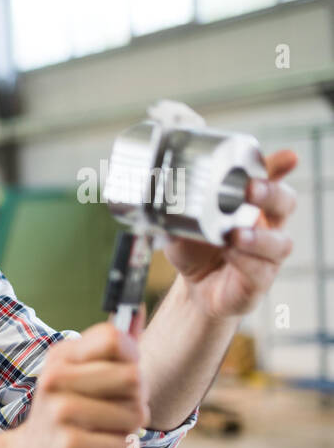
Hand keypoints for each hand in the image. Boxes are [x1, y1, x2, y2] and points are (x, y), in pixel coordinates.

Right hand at [11, 322, 148, 447]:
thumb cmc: (68, 413)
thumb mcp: (82, 375)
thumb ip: (114, 346)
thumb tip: (138, 307)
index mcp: (62, 357)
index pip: (114, 338)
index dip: (132, 358)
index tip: (121, 376)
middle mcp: (55, 379)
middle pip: (133, 376)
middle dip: (136, 399)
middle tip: (114, 410)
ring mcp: (59, 412)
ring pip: (134, 413)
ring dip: (129, 429)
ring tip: (104, 431)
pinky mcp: (68, 445)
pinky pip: (124, 445)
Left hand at [164, 150, 297, 320]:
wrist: (194, 289)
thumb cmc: (196, 250)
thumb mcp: (182, 223)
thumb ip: (178, 207)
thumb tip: (160, 188)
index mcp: (252, 205)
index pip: (271, 180)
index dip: (280, 167)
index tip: (288, 158)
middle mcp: (267, 226)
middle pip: (284, 204)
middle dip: (271, 194)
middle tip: (251, 189)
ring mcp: (267, 254)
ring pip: (279, 242)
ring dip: (259, 236)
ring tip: (236, 233)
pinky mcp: (260, 280)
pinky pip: (261, 271)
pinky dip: (245, 260)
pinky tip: (230, 254)